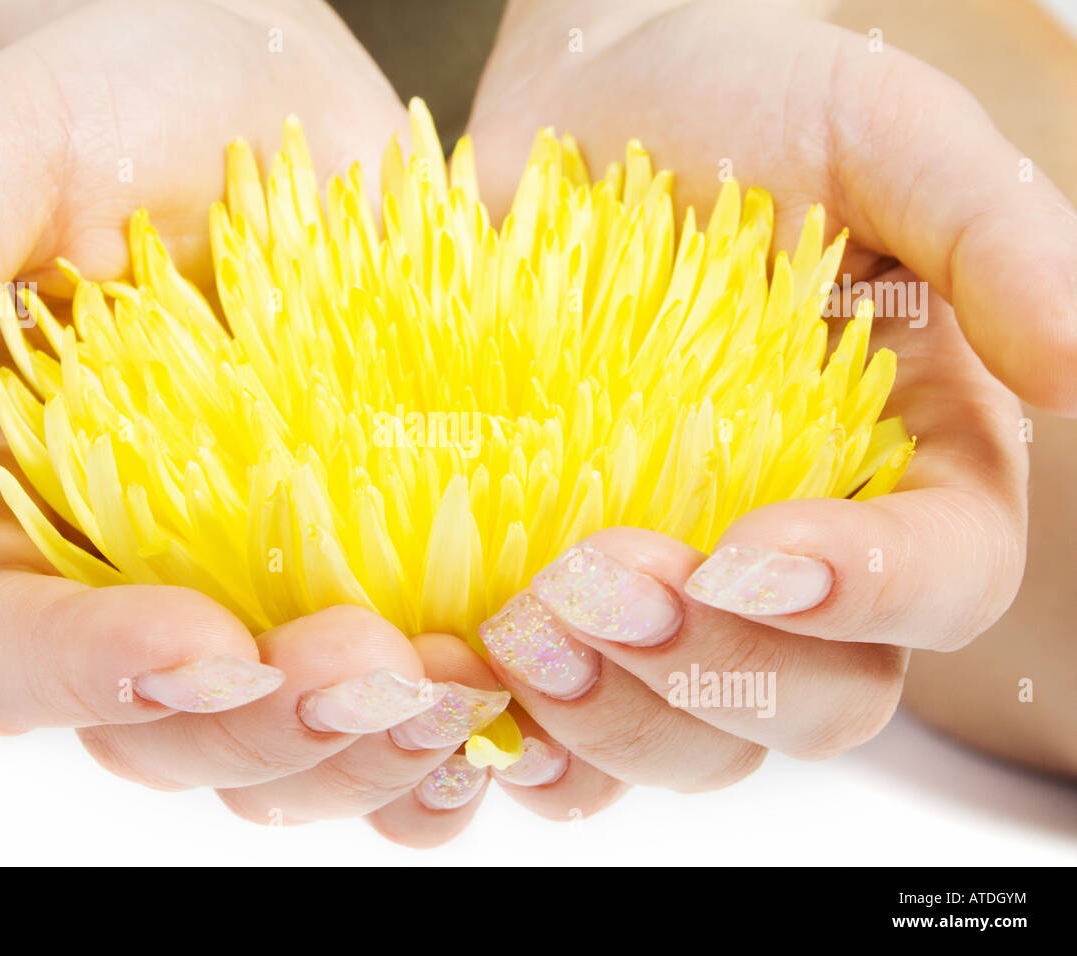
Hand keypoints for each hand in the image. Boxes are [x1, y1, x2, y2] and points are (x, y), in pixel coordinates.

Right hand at [0, 0, 489, 845]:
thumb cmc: (125, 98)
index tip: (201, 642)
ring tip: (465, 690)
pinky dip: (451, 733)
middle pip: (165, 737)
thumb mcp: (7, 146)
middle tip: (379, 664)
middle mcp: (123, 581)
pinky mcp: (361, 578)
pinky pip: (392, 705)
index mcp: (3, 515)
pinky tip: (517, 706)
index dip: (92, 678)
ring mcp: (251, 593)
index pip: (6, 653)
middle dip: (271, 729)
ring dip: (375, 752)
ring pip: (286, 751)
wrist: (274, 92)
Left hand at [462, 0, 1034, 815]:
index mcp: (915, 465)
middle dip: (714, 666)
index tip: (752, 551)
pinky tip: (481, 709)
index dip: (867, 593)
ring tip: (522, 641)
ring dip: (615, 717)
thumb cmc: (736, 105)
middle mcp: (810, 558)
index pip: (944, 581)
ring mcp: (688, 595)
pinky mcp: (577, 604)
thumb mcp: (875, 131)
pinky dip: (536, 742)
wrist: (573, 119)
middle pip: (819, 699)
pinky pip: (578, 728)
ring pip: (698, 739)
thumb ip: (989, 232)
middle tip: (595, 584)